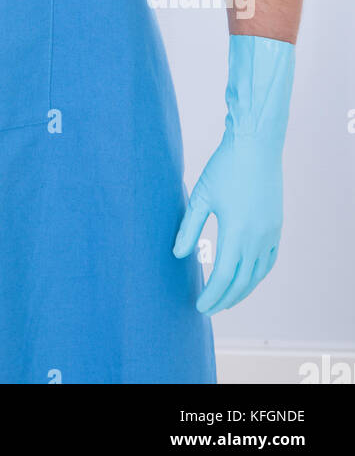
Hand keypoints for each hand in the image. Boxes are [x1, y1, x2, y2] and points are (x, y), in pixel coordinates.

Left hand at [173, 130, 281, 314]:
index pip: (222, 277)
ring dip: (242, 291)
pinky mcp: (276, 226)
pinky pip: (269, 261)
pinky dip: (257, 275)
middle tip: (209, 309)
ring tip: (227, 299)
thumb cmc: (225, 167)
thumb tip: (178, 254)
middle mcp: (257, 239)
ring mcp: (270, 234)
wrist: (256, 146)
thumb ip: (189, 228)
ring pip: (257, 275)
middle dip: (224, 299)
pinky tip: (248, 278)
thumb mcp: (201, 196)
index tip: (199, 307)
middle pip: (241, 282)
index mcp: (236, 233)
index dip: (211, 295)